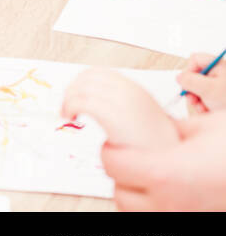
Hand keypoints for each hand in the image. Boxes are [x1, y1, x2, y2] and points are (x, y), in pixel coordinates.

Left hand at [61, 67, 178, 148]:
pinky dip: (70, 107)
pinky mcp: (115, 116)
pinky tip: (72, 118)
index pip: (98, 73)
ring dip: (67, 100)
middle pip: (86, 78)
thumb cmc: (157, 146)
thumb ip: (124, 106)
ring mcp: (123, 103)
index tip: (74, 95)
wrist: (170, 162)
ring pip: (81, 89)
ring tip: (68, 115)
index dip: (80, 82)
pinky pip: (82, 102)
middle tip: (67, 106)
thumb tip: (96, 102)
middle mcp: (129, 92)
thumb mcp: (142, 118)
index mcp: (135, 90)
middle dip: (71, 89)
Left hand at [101, 110, 225, 209]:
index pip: (112, 165)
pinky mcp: (191, 221)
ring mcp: (181, 217)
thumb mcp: (205, 127)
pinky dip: (150, 205)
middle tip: (128, 158)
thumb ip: (171, 126)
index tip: (114, 142)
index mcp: (165, 173)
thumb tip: (155, 123)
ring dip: (133, 194)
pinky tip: (164, 190)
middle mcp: (169, 202)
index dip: (109, 150)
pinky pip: (156, 216)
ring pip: (134, 211)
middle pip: (119, 193)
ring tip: (145, 177)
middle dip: (119, 174)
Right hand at [178, 52, 225, 113]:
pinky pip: (207, 98)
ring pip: (200, 89)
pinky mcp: (222, 98)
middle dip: (191, 89)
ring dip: (197, 100)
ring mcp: (222, 87)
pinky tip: (207, 111)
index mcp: (220, 66)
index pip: (196, 59)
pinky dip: (205, 106)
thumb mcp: (209, 89)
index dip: (188, 70)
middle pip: (196, 76)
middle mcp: (221, 74)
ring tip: (201, 108)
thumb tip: (179, 77)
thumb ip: (190, 81)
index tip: (186, 83)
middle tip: (192, 99)